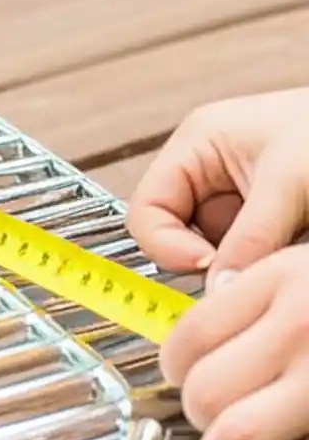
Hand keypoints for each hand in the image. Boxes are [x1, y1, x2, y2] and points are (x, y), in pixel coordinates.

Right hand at [127, 88, 308, 289]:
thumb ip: (250, 238)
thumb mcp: (291, 183)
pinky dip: (265, 261)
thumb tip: (219, 293)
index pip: (147, 211)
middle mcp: (208, 172)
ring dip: (243, 262)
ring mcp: (236, 196)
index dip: (167, 245)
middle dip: (211, 258)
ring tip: (286, 245)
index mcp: (197, 146)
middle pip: (177, 235)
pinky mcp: (266, 218)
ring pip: (215, 251)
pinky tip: (293, 244)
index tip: (209, 267)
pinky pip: (247, 254)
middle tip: (249, 269)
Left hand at [161, 244, 308, 439]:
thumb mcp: (308, 267)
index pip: (190, 332)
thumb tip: (199, 318)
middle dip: (195, 414)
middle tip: (206, 420)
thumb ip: (256, 288)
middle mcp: (306, 327)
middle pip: (205, 386)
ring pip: (236, 436)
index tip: (181, 377)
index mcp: (288, 282)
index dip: (173, 366)